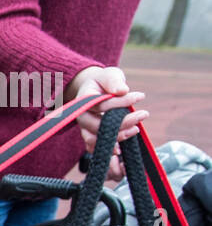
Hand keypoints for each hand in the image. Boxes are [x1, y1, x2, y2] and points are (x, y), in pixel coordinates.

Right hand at [69, 66, 146, 180]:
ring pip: (95, 139)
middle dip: (122, 123)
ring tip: (136, 130)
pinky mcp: (90, 135)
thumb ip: (114, 81)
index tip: (140, 96)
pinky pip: (94, 147)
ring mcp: (84, 127)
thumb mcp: (109, 75)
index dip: (121, 102)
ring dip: (117, 137)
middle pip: (97, 126)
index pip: (101, 105)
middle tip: (143, 114)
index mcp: (83, 100)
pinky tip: (121, 149)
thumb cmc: (103, 82)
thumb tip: (123, 90)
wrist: (95, 90)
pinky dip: (106, 150)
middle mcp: (81, 116)